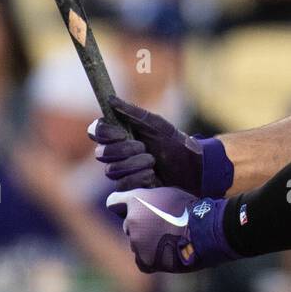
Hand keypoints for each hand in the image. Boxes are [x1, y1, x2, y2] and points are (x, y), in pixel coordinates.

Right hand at [88, 96, 231, 195]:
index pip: (96, 131)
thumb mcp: (157, 125)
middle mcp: (117, 154)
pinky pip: (120, 188)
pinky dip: (137, 179)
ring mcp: (122, 173)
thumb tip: (110, 99)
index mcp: (120, 135)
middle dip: (124, 150)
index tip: (122, 133)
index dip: (104, 133)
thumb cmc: (176, 143)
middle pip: (100, 154)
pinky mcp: (129, 191)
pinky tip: (152, 177)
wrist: (194, 169)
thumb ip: (133, 112)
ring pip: (111, 171)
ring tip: (153, 162)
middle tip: (144, 148)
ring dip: (134, 165)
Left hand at [105, 186, 236, 273]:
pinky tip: (165, 254)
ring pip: (137, 243)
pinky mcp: (145, 260)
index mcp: (136, 201)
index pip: (113, 202)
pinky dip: (150, 259)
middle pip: (129, 225)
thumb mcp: (169, 193)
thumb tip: (147, 205)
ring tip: (170, 240)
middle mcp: (131, 221)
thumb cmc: (191, 209)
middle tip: (161, 226)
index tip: (127, 208)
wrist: (204, 231)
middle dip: (141, 226)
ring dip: (148, 242)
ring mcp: (137, 243)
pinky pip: (142, 261)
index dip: (120, 205)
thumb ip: (151, 199)